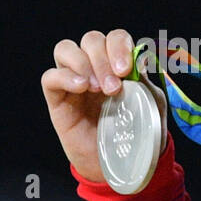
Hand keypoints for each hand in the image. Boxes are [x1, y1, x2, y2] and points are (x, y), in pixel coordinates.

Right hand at [42, 28, 166, 182]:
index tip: (126, 69)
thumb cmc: (138, 131)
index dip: (119, 46)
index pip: (115, 38)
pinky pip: (50, 76)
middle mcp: (95, 68)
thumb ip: (144, 79)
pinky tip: (81, 88)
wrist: (123, 162)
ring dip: (84, 64)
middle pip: (91, 39)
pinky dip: (65, 76)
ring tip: (97, 89)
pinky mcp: (58, 98)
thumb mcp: (150, 103)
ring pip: (66, 49)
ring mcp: (74, 81)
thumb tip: (139, 56)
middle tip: (114, 87)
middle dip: (103, 58)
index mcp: (119, 65)